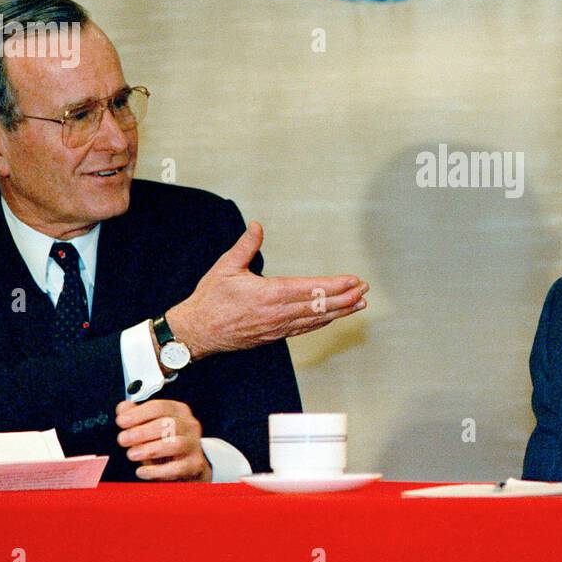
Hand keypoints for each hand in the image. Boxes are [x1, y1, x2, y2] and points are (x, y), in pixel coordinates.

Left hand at [116, 399, 211, 481]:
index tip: (121, 421)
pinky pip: (177, 468)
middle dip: (141, 432)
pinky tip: (142, 471)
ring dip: (150, 449)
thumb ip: (135, 416)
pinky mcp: (195, 465)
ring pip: (175, 444)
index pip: (160, 407)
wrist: (186, 466)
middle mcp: (189, 425)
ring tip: (132, 454)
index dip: (139, 414)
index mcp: (178, 411)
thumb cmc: (165, 443)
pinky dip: (157, 471)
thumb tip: (123, 408)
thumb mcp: (149, 427)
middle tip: (123, 439)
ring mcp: (193, 445)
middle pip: (169, 424)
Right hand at [167, 221, 367, 359]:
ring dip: (339, 312)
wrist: (196, 332)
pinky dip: (322, 322)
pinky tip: (332, 317)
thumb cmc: (210, 299)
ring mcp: (277, 327)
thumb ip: (245, 246)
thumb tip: (257, 225)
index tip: (354, 280)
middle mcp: (278, 313)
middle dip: (346, 298)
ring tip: (359, 304)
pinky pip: (304, 329)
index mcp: (269, 294)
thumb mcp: (225, 267)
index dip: (335, 285)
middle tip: (365, 291)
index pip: (311, 289)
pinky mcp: (274, 336)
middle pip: (320, 306)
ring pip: (315, 319)